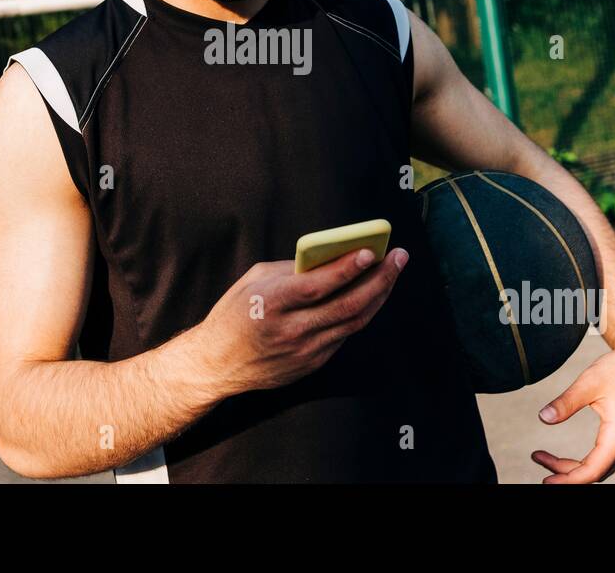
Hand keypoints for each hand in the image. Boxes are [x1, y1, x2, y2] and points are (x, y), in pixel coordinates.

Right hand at [197, 247, 408, 394]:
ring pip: (354, 321)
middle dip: (379, 279)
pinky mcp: (312, 364)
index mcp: (270, 304)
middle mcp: (290, 331)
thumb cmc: (234, 313)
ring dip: (378, 295)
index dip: (346, 268)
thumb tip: (331, 258)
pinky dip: (361, 312)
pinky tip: (371, 294)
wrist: (217, 364)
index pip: (316, 286)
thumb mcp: (255, 280)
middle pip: (346, 305)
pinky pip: (344, 335)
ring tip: (392, 272)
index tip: (370, 251)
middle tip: (398, 257)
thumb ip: (292, 269)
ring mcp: (304, 351)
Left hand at [531, 330, 614, 483]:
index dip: (567, 479)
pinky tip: (570, 458)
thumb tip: (544, 417)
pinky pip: (607, 458)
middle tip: (538, 459)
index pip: (592, 471)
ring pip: (602, 467)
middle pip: (596, 472)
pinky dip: (587, 462)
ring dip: (575, 468)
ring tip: (546, 458)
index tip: (546, 480)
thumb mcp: (589, 382)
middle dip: (565, 472)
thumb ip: (566, 402)